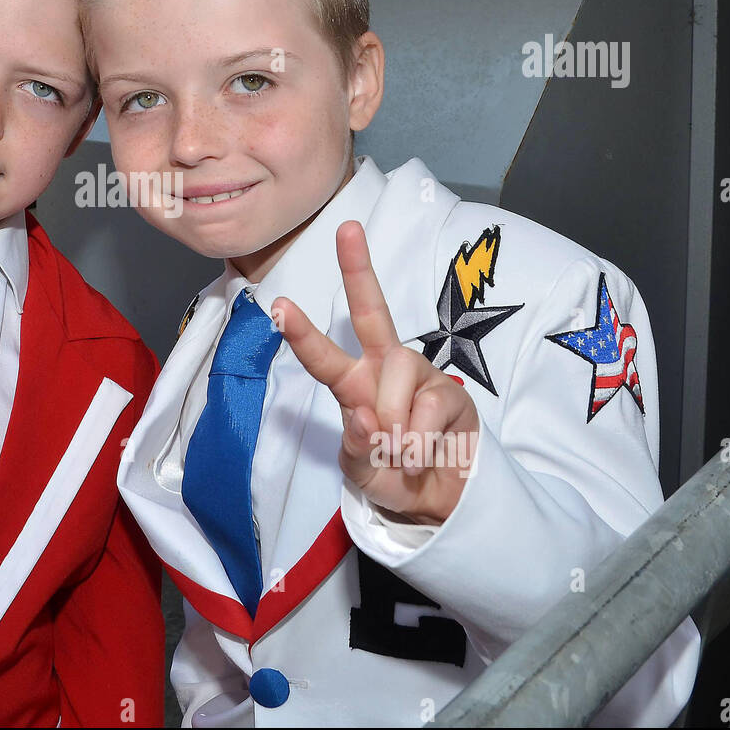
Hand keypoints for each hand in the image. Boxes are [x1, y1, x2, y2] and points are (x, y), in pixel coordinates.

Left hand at [273, 221, 478, 524]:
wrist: (441, 501)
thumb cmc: (392, 477)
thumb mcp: (363, 472)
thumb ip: (358, 447)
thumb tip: (363, 415)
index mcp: (352, 383)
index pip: (323, 354)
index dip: (301, 331)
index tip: (278, 303)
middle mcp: (384, 368)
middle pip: (372, 312)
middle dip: (358, 269)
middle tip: (346, 228)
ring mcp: (419, 376)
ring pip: (397, 372)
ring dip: (393, 422)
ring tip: (399, 455)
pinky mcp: (451, 393)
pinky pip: (429, 407)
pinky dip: (419, 440)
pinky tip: (422, 457)